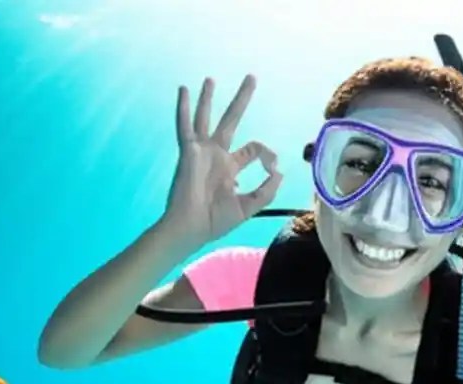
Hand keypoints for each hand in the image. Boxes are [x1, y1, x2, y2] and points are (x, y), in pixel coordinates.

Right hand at [161, 75, 282, 246]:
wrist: (191, 227)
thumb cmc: (216, 221)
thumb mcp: (250, 206)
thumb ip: (267, 189)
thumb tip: (279, 170)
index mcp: (230, 168)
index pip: (253, 149)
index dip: (266, 153)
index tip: (272, 166)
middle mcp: (216, 155)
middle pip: (232, 120)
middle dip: (241, 100)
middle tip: (252, 77)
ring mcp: (201, 151)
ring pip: (206, 117)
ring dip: (208, 98)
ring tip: (211, 80)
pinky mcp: (189, 151)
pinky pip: (185, 126)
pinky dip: (183, 108)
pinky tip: (183, 90)